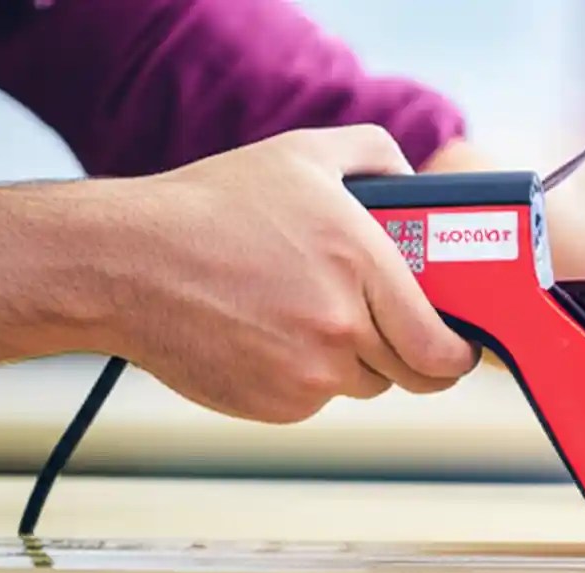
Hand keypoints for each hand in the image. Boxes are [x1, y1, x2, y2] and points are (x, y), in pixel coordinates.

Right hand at [101, 125, 479, 421]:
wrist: (127, 263)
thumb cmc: (213, 207)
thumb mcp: (304, 155)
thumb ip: (376, 155)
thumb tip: (417, 184)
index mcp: (363, 265)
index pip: (441, 345)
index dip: (457, 354)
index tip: (458, 349)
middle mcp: (342, 327)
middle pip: (414, 375)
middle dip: (415, 358)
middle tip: (401, 335)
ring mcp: (307, 373)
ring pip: (363, 385)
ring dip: (355, 362)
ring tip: (310, 314)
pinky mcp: (274, 404)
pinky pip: (315, 399)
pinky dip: (306, 377)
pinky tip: (272, 335)